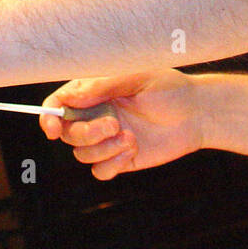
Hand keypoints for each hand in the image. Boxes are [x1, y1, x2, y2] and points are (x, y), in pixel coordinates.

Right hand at [39, 70, 204, 179]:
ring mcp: (108, 140)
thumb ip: (103, 85)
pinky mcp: (121, 160)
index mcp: (95, 92)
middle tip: (113, 125)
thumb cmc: (168, 87)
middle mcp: (97, 116)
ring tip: (131, 137)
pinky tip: (132, 149)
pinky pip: (100, 171)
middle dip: (85, 134)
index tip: (53, 127)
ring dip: (103, 149)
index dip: (49, 116)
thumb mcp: (136, 76)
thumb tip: (70, 97)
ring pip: (82, 155)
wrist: (197, 112)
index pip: (60, 104)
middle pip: (69, 134)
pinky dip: (111, 164)